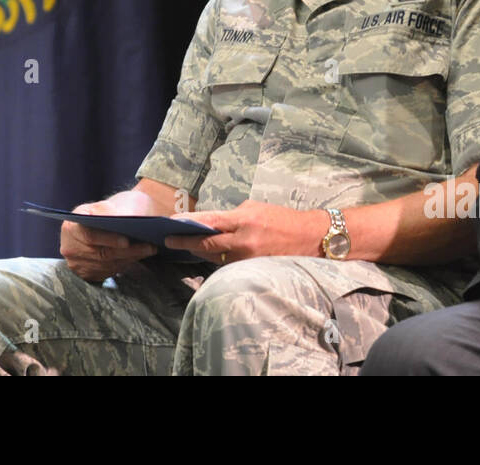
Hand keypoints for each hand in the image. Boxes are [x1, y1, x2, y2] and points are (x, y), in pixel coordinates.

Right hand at [60, 191, 157, 283]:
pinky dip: (124, 265)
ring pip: (106, 265)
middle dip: (127, 252)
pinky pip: (107, 272)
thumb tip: (118, 220)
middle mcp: (69, 246)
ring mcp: (76, 262)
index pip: (88, 235)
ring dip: (129, 259)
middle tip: (149, 247)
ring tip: (149, 251)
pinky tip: (137, 257)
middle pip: (100, 253)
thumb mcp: (113, 203)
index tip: (127, 240)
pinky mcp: (86, 273)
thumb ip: (111, 211)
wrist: (115, 219)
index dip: (108, 239)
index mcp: (71, 225)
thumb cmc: (115, 208)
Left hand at [161, 200, 323, 263]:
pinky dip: (217, 259)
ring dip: (200, 252)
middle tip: (170, 241)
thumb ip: (232, 216)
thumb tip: (212, 223)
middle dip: (186, 243)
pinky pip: (228, 264)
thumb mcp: (255, 209)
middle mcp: (244, 241)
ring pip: (216, 258)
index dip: (189, 224)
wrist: (309, 237)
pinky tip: (207, 255)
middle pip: (207, 245)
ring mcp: (248, 258)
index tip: (172, 224)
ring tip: (186, 246)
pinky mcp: (252, 269)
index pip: (210, 222)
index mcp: (244, 220)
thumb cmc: (281, 219)